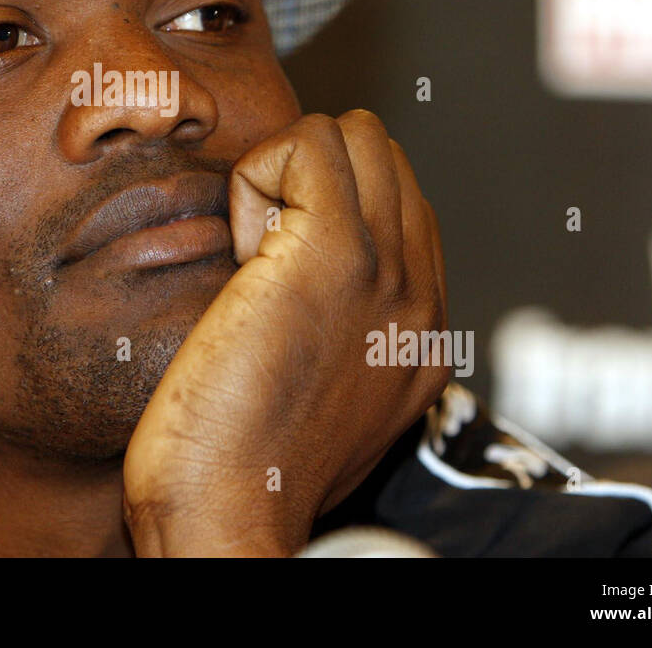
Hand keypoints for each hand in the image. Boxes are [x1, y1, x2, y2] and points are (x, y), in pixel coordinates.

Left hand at [123, 111, 449, 555]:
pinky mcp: (335, 255)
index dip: (326, 207)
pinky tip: (240, 250)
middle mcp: (421, 297)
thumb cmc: (242, 463)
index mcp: (420, 330)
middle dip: (312, 178)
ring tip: (253, 253)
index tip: (275, 273)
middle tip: (261, 253)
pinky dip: (260, 175)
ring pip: (355, 134)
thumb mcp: (320, 395)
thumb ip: (338, 328)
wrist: (230, 517)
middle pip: (385, 152)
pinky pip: (309, 143)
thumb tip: (295, 268)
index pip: (401, 200)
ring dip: (288, 174)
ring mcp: (389, 272)